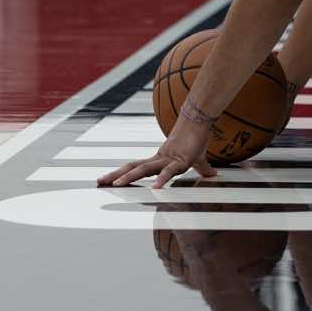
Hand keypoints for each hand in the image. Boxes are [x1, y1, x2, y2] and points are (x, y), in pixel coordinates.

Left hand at [98, 117, 216, 188]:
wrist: (201, 121)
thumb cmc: (197, 140)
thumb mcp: (199, 160)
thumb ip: (203, 169)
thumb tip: (212, 174)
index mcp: (159, 161)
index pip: (135, 167)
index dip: (121, 173)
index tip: (106, 180)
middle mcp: (159, 160)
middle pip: (132, 167)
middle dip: (115, 175)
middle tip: (99, 182)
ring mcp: (168, 160)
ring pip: (144, 169)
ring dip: (129, 177)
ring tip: (116, 185)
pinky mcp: (180, 161)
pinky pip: (169, 172)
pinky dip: (162, 180)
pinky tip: (155, 189)